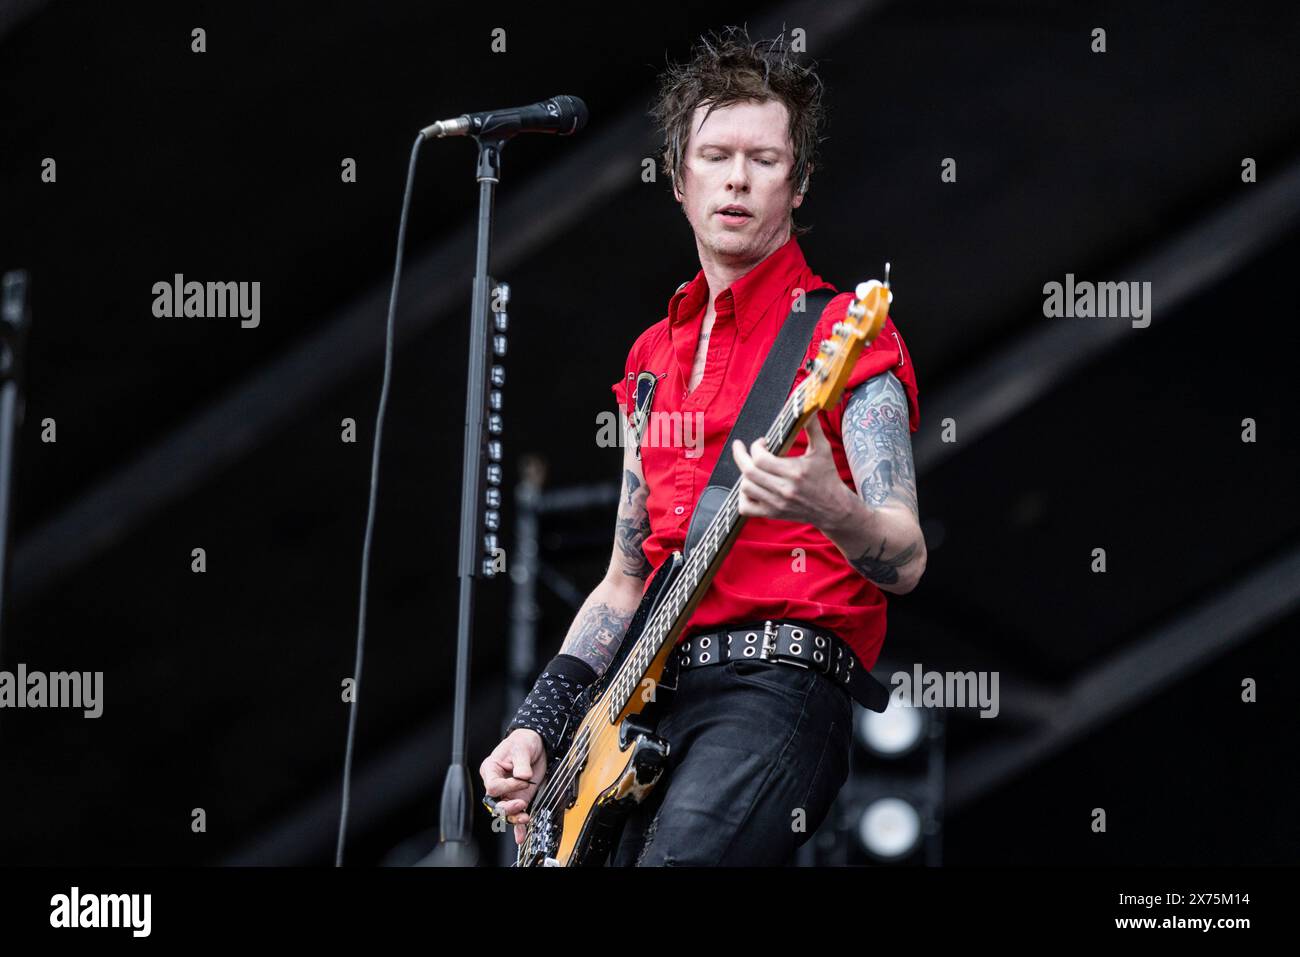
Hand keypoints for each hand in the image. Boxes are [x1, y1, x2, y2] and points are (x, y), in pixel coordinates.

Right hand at [479, 728, 548, 844]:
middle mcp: (497, 783)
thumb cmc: (522, 743)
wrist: (534, 744)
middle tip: (521, 802)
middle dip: (508, 807)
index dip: (508, 786)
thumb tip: (523, 776)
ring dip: (514, 817)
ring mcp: (508, 792)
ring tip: (525, 818)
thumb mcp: (522, 748)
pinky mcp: (519, 797)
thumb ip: (521, 763)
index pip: (493, 786)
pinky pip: (516, 814)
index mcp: (491, 770)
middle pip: (495, 803)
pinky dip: (518, 826)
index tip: (523, 779)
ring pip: (505, 811)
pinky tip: (521, 835)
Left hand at [732, 415, 854, 530]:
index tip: (762, 442)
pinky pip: (746, 508)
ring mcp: (777, 504)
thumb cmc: (827, 476)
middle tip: (741, 448)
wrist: (834, 508)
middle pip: (749, 472)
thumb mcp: (823, 449)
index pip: (761, 459)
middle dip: (741, 457)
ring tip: (751, 467)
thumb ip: (813, 427)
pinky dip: (743, 497)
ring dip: (744, 475)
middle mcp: (784, 489)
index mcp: (794, 472)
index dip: (756, 447)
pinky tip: (750, 487)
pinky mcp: (773, 514)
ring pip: (746, 488)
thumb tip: (809, 407)